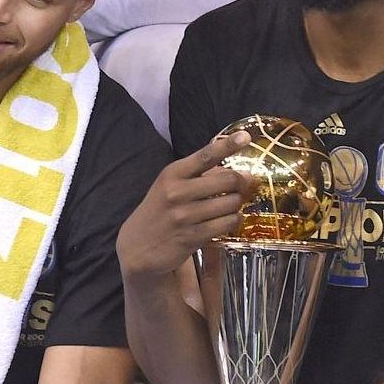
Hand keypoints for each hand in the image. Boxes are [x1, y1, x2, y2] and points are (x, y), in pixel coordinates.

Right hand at [116, 131, 251, 278]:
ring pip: (231, 203)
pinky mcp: (192, 237)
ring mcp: (185, 216)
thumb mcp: (170, 186)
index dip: (228, 145)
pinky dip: (233, 220)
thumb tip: (234, 171)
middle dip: (242, 182)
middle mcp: (178, 192)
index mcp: (173, 173)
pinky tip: (228, 220)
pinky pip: (227, 223)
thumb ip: (197, 175)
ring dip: (237, 204)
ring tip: (230, 206)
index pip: (205, 155)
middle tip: (242, 185)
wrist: (138, 246)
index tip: (245, 136)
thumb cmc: (159, 211)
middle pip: (228, 180)